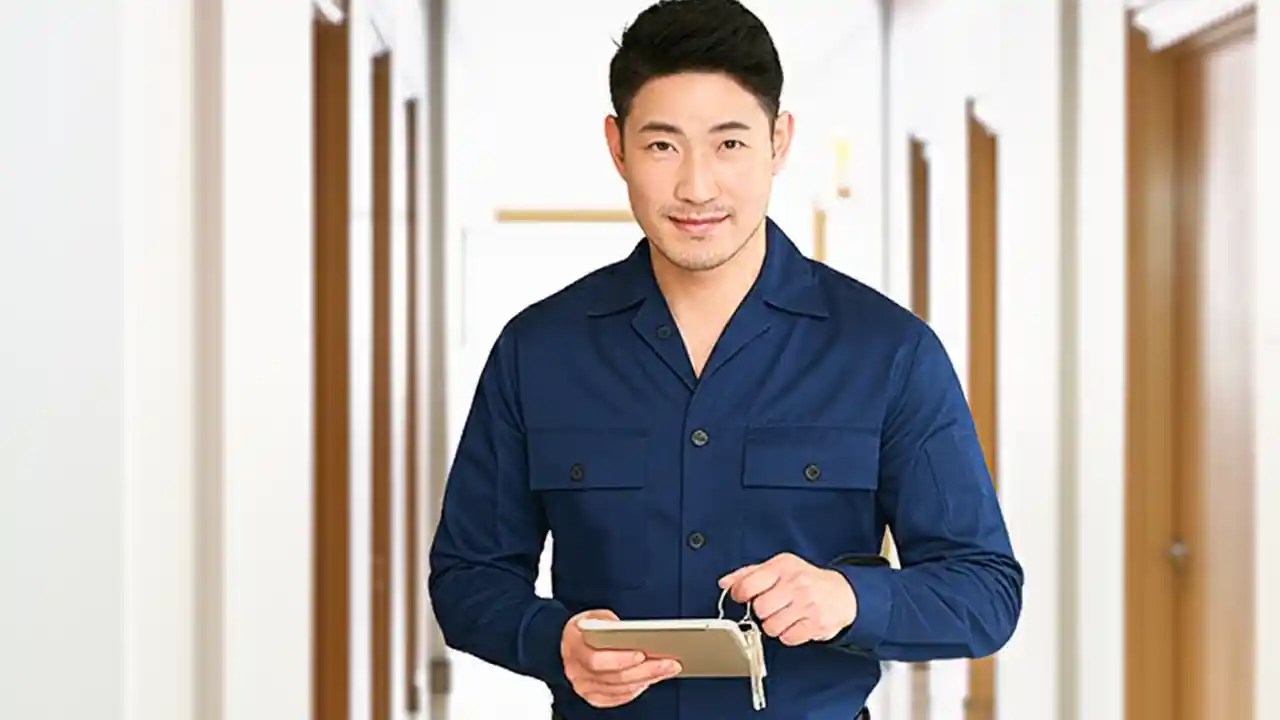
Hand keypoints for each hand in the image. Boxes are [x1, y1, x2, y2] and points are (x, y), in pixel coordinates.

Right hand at [560, 609, 682, 707]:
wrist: (564, 645)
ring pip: (619, 689)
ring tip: (667, 669)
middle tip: (670, 663)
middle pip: (615, 677)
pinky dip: (635, 690)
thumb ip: (605, 620)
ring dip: (646, 680)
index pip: (596, 660)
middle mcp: (576, 670)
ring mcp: (583, 686)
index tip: (643, 653)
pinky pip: (616, 698)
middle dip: (646, 670)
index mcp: (574, 647)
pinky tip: (650, 680)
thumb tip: (623, 629)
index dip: (620, 659)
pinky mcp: (592, 696)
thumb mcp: (591, 616)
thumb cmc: (582, 630)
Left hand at [718, 552, 857, 645]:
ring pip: (771, 626)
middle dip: (761, 612)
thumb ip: (748, 574)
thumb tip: (725, 583)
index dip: (740, 594)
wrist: (842, 593)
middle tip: (771, 607)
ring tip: (784, 616)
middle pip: (759, 608)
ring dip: (774, 626)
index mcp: (782, 566)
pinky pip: (788, 638)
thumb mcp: (778, 568)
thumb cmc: (805, 580)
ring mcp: (807, 604)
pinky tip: (795, 624)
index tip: (744, 597)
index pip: (748, 584)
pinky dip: (788, 635)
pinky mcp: (816, 624)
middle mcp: (796, 583)